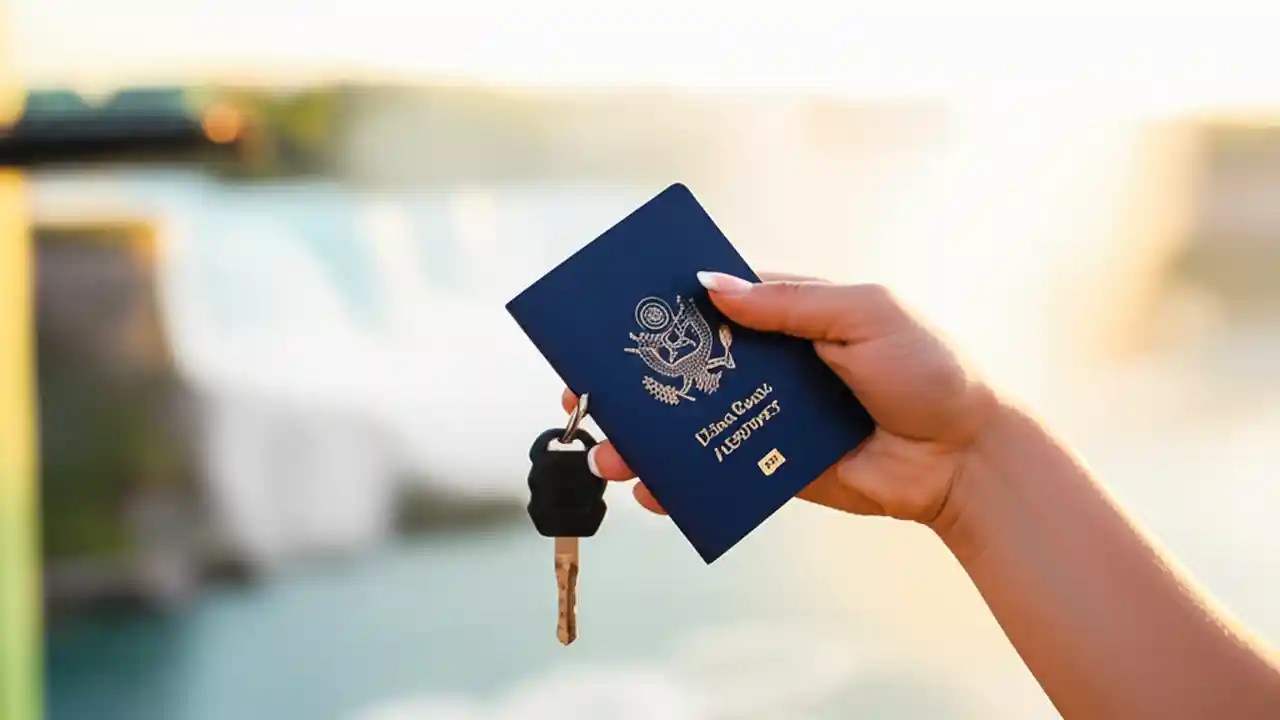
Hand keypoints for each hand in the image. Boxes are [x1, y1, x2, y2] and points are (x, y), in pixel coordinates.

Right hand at [562, 272, 999, 525]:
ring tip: (608, 456)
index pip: (712, 303)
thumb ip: (790, 303)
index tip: (611, 320)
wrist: (964, 457)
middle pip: (686, 368)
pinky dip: (681, 483)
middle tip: (585, 396)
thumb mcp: (864, 314)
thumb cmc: (926, 369)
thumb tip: (712, 285)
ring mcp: (768, 418)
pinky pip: (718, 472)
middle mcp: (770, 365)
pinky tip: (652, 492)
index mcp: (789, 315)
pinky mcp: (774, 467)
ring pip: (692, 423)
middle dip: (633, 382)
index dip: (661, 309)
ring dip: (645, 438)